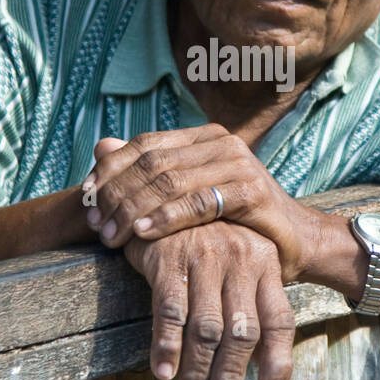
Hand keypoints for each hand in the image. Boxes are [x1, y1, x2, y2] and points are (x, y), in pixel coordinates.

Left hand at [83, 125, 319, 282]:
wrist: (295, 242)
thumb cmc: (235, 222)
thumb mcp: (187, 196)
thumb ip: (148, 173)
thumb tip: (99, 146)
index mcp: (202, 137)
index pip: (144, 144)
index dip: (110, 169)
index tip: (85, 198)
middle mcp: (220, 142)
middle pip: (152, 162)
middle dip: (117, 194)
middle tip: (95, 224)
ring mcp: (238, 163)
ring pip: (170, 181)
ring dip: (134, 209)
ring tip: (112, 234)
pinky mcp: (251, 190)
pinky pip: (198, 202)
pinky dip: (165, 218)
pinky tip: (142, 232)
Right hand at [122, 221, 294, 379]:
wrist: (163, 193)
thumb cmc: (206, 235)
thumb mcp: (239, 257)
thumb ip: (252, 300)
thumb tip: (261, 360)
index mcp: (265, 261)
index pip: (280, 320)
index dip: (278, 361)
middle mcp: (241, 258)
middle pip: (243, 333)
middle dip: (230, 377)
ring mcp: (205, 258)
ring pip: (208, 329)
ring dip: (198, 371)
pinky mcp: (169, 259)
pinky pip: (171, 313)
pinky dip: (167, 347)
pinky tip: (164, 372)